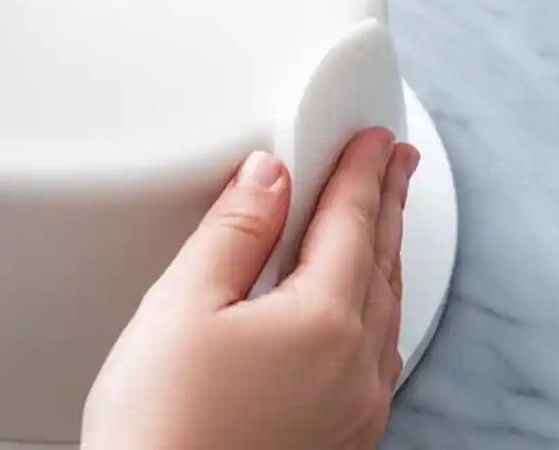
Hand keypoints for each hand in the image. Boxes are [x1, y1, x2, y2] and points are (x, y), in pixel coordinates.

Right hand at [83, 128, 418, 449]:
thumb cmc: (162, 430)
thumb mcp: (183, 305)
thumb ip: (234, 231)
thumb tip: (268, 178)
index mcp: (323, 321)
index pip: (352, 221)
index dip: (361, 171)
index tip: (373, 139)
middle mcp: (355, 368)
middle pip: (381, 261)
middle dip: (388, 205)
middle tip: (396, 163)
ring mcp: (354, 412)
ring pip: (385, 311)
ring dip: (385, 255)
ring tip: (382, 223)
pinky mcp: (339, 442)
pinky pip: (376, 356)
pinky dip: (373, 310)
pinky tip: (357, 311)